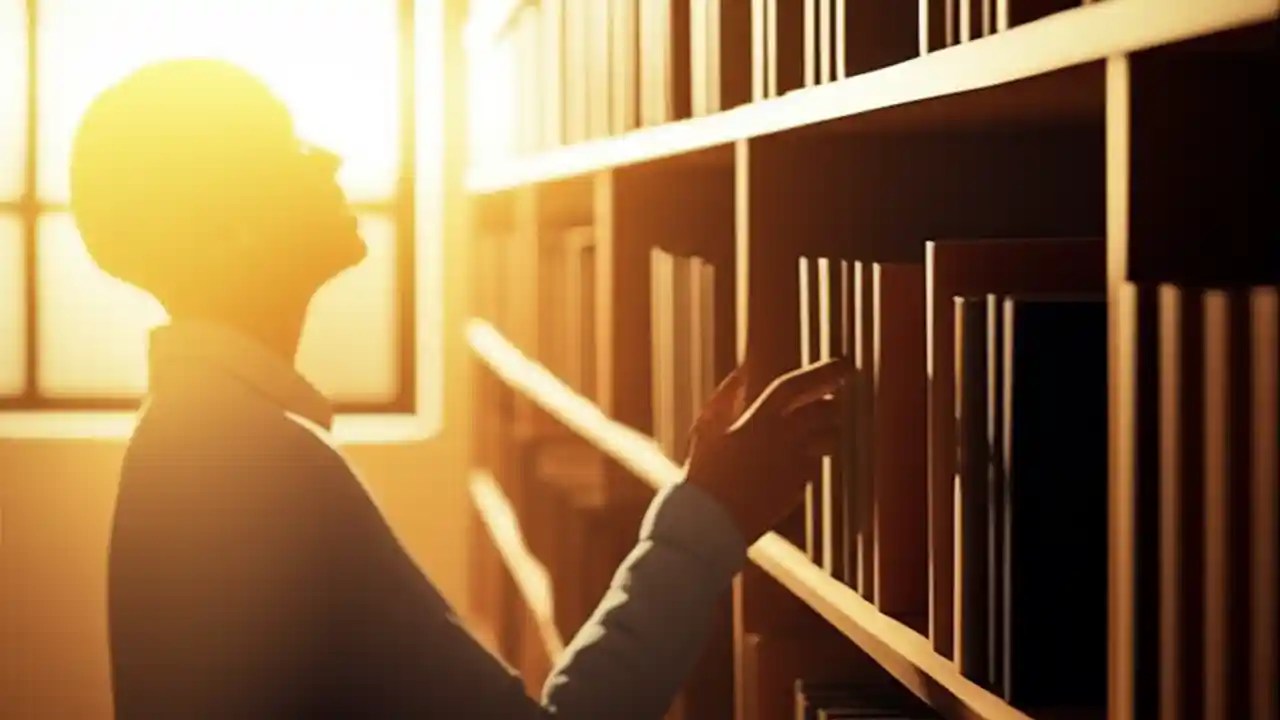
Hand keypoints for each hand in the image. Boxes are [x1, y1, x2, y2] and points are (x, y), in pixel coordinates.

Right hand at [683, 358, 851, 542]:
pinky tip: (791, 464)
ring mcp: (794, 466)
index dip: (824, 371)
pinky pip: (812, 467)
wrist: (710, 520)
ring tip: (822, 429)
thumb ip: (728, 394)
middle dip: (834, 403)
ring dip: (830, 431)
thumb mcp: (708, 425)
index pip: (798, 386)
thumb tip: (742, 370)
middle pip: (824, 412)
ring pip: (828, 440)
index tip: (844, 364)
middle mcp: (783, 440)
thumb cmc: (705, 469)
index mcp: (759, 419)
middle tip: (835, 400)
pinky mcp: (797, 489)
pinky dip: (809, 460)